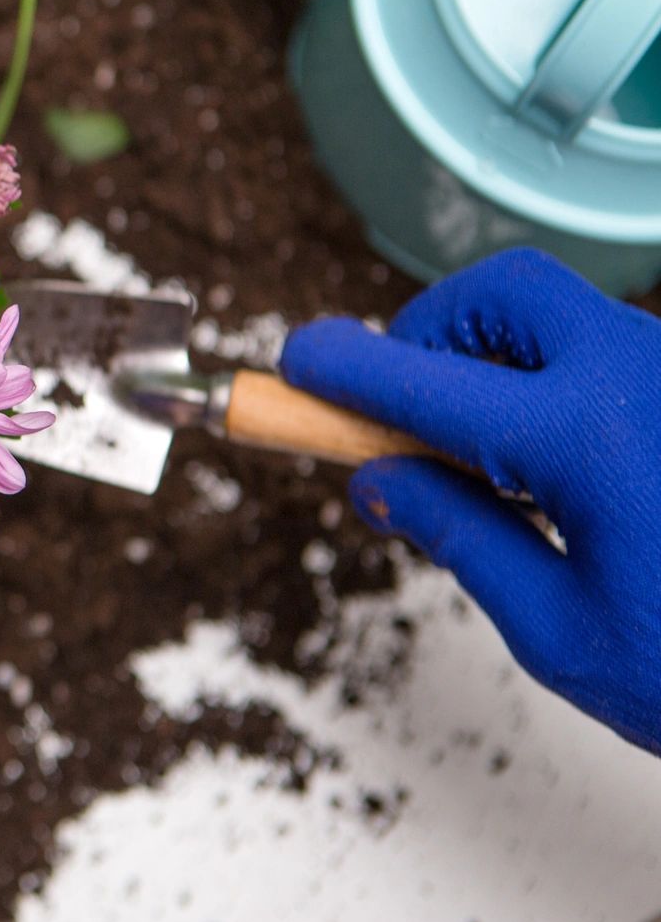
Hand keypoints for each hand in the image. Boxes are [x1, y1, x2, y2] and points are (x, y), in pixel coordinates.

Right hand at [281, 248, 660, 753]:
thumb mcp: (560, 630)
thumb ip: (460, 538)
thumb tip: (382, 483)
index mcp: (587, 437)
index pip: (424, 383)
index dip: (345, 373)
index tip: (295, 363)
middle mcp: (644, 379)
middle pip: (506, 292)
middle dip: (434, 328)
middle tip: (403, 405)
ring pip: (566, 318)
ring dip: (499, 358)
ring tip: (486, 456)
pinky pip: (613, 356)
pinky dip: (557, 383)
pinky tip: (559, 468)